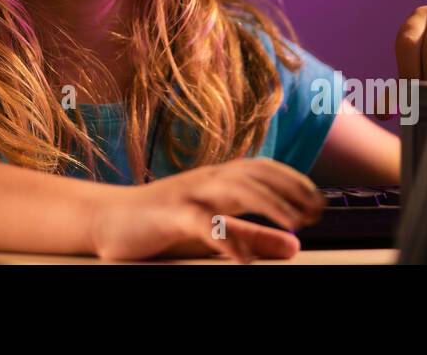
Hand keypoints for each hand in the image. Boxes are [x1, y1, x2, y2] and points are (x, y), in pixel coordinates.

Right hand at [87, 157, 325, 262]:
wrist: (107, 218)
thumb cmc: (161, 222)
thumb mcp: (213, 228)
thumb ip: (252, 235)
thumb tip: (294, 244)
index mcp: (217, 178)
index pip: (263, 168)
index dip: (294, 180)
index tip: (318, 201)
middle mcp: (206, 180)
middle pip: (256, 174)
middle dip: (290, 190)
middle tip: (315, 212)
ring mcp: (188, 195)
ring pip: (235, 189)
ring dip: (269, 205)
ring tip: (294, 225)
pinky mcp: (170, 216)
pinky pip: (203, 223)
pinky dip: (226, 237)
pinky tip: (243, 257)